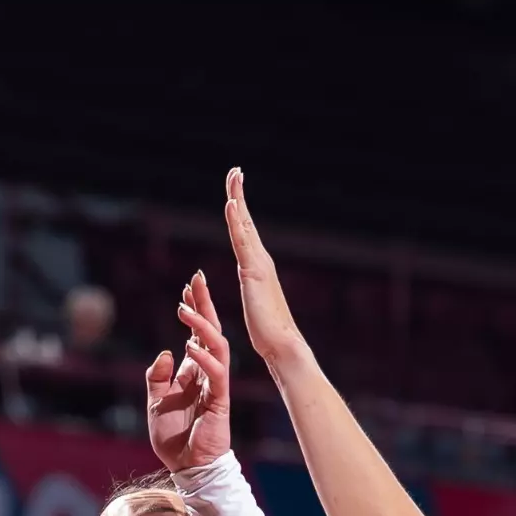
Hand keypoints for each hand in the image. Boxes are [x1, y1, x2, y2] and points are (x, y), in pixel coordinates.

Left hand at [145, 271, 231, 474]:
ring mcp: (217, 385)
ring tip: (186, 310)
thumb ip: (157, 377)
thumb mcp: (155, 402)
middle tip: (197, 279)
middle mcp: (208, 373)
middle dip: (204, 305)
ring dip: (202, 326)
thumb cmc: (174, 437)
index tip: (187, 288)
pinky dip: (204, 359)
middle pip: (211, 331)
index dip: (194, 310)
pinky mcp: (220, 401)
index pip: (197, 333)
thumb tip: (165, 352)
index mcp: (194, 371)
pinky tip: (190, 347)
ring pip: (217, 347)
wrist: (187, 466)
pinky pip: (217, 374)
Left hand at [224, 167, 301, 369]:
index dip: (240, 210)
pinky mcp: (253, 272)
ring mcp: (258, 264)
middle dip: (240, 193)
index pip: (245, 232)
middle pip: (246, 221)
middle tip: (235, 170)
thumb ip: (255, 291)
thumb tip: (255, 288)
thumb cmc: (270, 333)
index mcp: (258, 267)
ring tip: (234, 177)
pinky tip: (232, 204)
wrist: (283, 345)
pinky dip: (237, 220)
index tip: (235, 189)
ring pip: (245, 225)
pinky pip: (242, 241)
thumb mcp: (256, 305)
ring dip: (238, 199)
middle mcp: (261, 260)